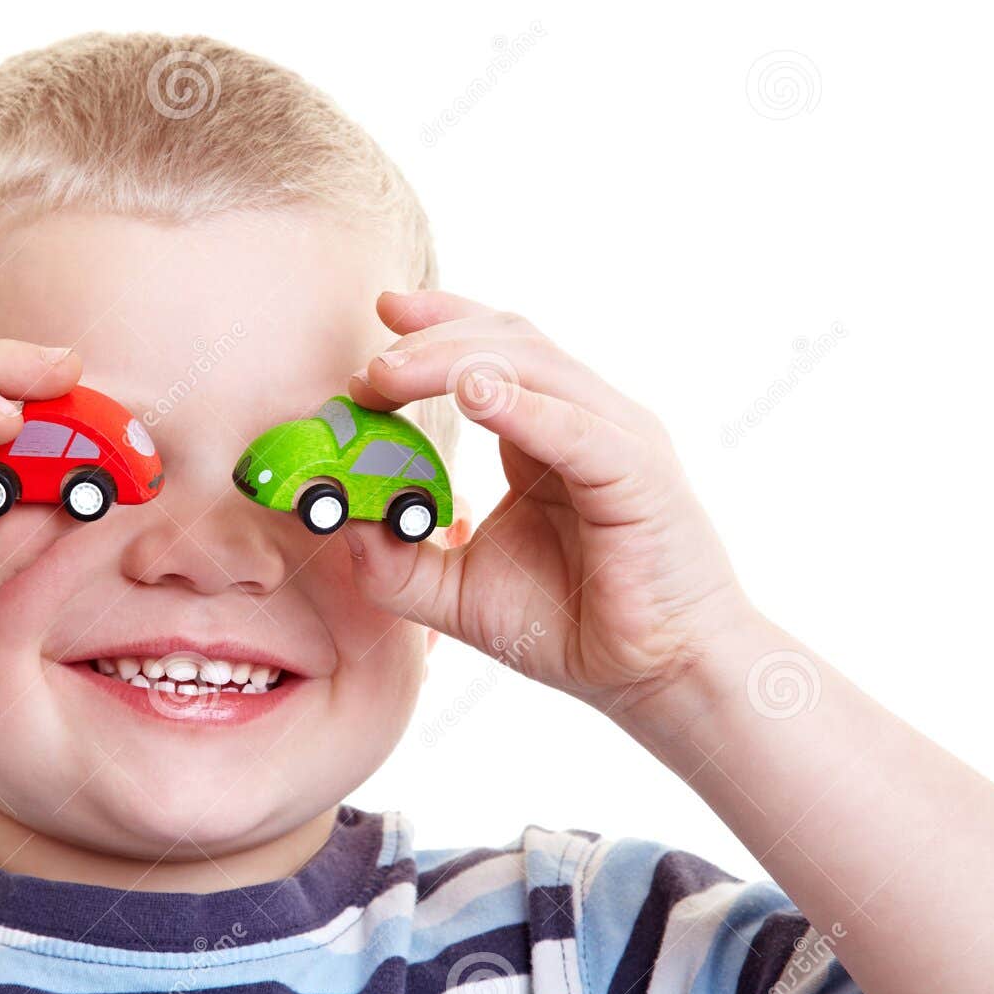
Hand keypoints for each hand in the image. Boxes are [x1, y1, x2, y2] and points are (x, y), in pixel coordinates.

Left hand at [346, 290, 751, 713]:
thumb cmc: (573, 627)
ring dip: (455, 362)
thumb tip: (337, 523)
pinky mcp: (640, 478)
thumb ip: (396, 562)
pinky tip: (473, 395)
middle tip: (368, 369)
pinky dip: (524, 407)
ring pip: (536, 368)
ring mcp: (619, 440)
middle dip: (430, 341)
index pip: (493, 349)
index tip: (381, 317)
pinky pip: (578, 430)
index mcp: (548, 433)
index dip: (437, 323)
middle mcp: (587, 420)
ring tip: (392, 374)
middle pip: (508, 342)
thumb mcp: (459, 594)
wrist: (656, 677)